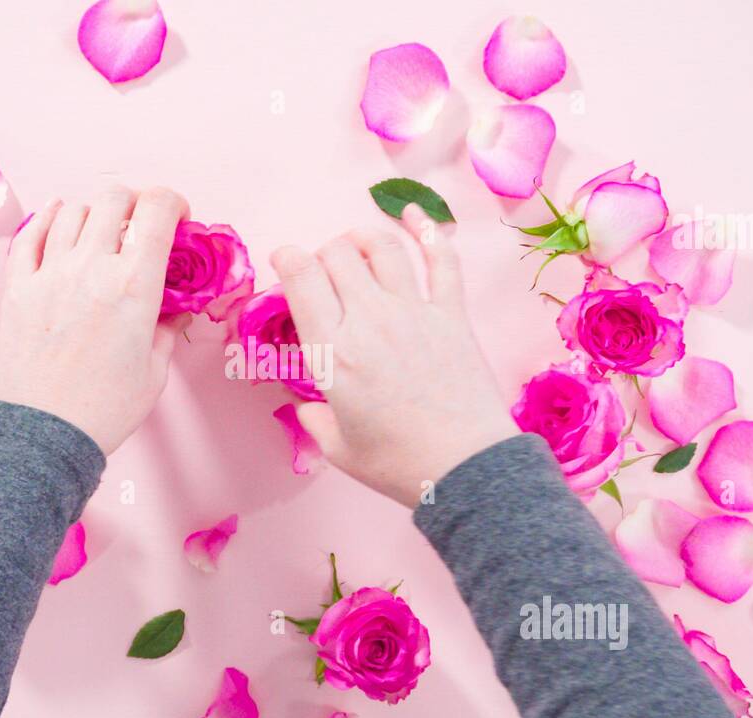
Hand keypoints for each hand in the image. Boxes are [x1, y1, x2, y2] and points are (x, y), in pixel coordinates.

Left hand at [0, 186, 189, 454]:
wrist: (42, 434)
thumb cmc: (104, 410)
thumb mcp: (153, 372)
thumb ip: (166, 331)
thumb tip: (175, 311)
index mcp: (135, 286)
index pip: (157, 210)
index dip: (173, 202)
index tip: (178, 217)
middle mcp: (92, 268)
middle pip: (114, 197)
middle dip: (135, 201)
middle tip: (141, 220)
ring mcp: (50, 274)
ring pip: (73, 210)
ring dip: (95, 211)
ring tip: (102, 228)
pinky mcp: (18, 287)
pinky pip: (30, 233)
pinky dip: (47, 216)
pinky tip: (57, 213)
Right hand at [271, 204, 517, 506]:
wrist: (466, 469)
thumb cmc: (399, 465)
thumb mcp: (338, 448)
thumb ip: (315, 419)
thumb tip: (309, 406)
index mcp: (332, 352)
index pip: (301, 277)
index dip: (287, 259)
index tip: (286, 264)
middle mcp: (370, 320)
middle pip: (338, 254)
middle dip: (322, 253)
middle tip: (323, 272)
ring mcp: (415, 312)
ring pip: (382, 248)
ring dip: (363, 238)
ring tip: (356, 246)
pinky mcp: (452, 315)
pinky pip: (442, 260)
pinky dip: (428, 230)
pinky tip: (415, 214)